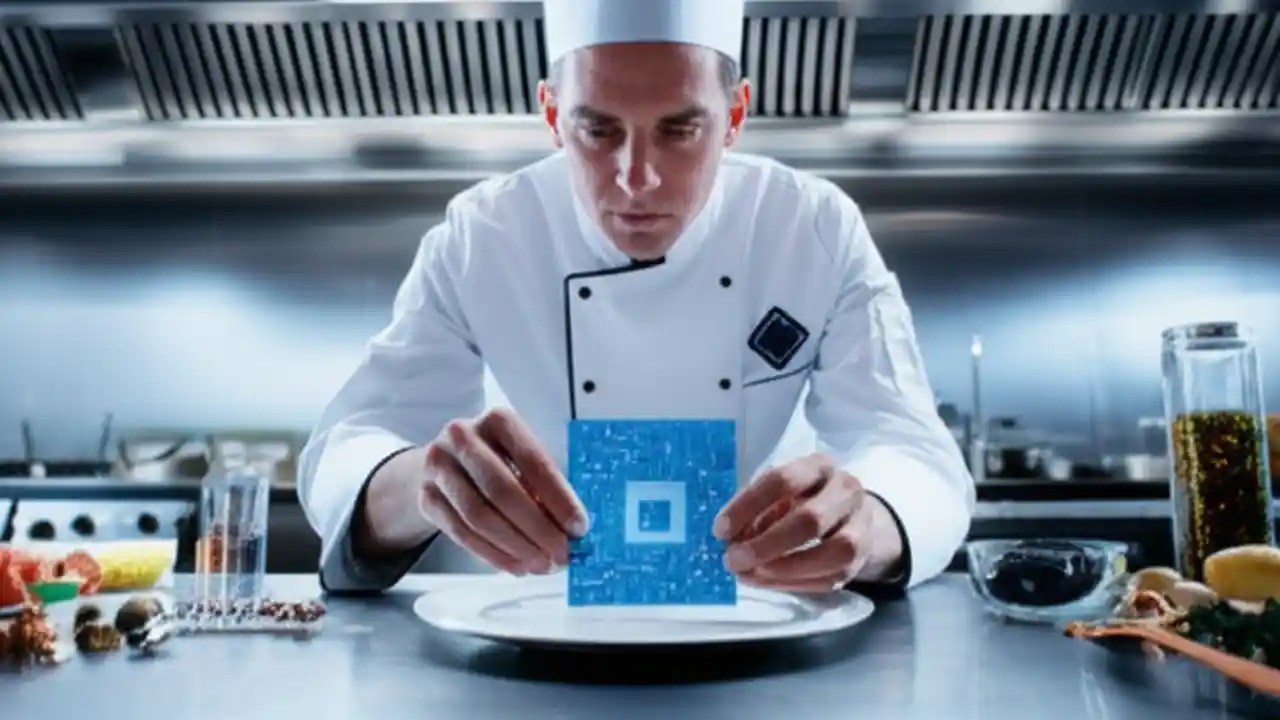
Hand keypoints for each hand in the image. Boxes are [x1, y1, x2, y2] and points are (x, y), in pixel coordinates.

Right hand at [420, 408, 588, 574]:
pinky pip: (461, 533)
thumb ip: (544, 487)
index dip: (558, 498)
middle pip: (502, 490)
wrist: (444, 463)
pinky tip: (515, 565)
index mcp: (498, 420)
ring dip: (515, 546)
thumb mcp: (521, 458)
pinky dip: (493, 554)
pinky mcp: (426, 497)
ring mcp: (439, 466)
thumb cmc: (496, 460)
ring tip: (540, 564)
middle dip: (537, 528)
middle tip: (560, 553)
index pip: (533, 461)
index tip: (578, 526)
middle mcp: (463, 436)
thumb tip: (573, 529)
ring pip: (479, 515)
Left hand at [712, 453, 903, 591]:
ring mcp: (860, 526)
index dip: (748, 506)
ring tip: (751, 574)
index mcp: (819, 467)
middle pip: (811, 520)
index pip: (783, 481)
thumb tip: (730, 539)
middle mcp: (846, 492)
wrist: (852, 515)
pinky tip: (768, 581)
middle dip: (767, 545)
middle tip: (734, 560)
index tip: (720, 530)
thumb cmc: (802, 499)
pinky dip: (794, 583)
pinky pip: (831, 577)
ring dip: (785, 569)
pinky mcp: (861, 559)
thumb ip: (756, 510)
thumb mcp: (780, 493)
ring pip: (832, 553)